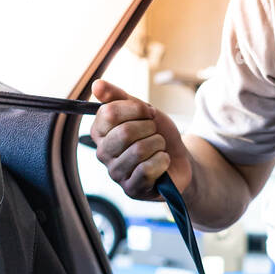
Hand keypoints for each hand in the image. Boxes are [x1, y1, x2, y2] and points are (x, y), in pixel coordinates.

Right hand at [90, 79, 192, 199]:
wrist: (178, 159)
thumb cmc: (157, 134)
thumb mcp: (141, 111)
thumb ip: (118, 97)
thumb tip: (96, 85)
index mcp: (99, 132)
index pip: (108, 113)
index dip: (135, 109)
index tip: (148, 112)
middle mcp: (102, 153)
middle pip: (124, 132)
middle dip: (149, 128)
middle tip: (155, 132)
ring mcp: (115, 173)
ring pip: (138, 151)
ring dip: (158, 144)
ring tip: (159, 147)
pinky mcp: (131, 189)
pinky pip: (147, 170)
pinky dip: (162, 161)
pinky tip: (163, 161)